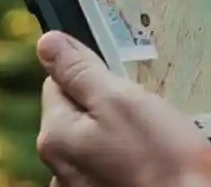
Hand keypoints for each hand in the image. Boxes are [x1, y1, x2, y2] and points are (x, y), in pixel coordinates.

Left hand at [36, 32, 210, 186]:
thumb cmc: (163, 162)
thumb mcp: (122, 101)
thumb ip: (80, 71)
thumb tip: (48, 44)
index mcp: (56, 135)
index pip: (59, 82)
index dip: (94, 75)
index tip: (123, 84)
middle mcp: (59, 166)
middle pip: (77, 113)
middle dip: (108, 107)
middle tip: (145, 114)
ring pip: (97, 140)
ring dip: (120, 135)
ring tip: (153, 140)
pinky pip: (111, 165)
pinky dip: (128, 160)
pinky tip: (151, 162)